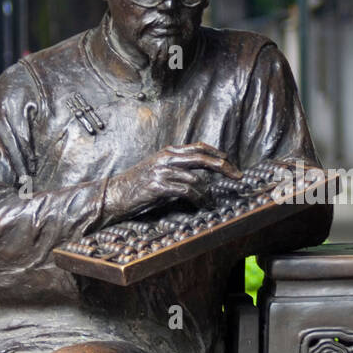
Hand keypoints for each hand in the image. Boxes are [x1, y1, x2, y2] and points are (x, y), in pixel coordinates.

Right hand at [105, 142, 240, 216]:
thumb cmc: (137, 186)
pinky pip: (185, 190)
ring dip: (208, 192)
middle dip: (223, 166)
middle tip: (238, 175)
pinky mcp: (158, 185)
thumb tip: (200, 176)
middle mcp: (166, 158)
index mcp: (168, 152)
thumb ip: (177, 169)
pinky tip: (202, 205)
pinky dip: (198, 198)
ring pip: (196, 178)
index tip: (229, 161)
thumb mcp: (158, 171)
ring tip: (213, 201)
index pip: (198, 147)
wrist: (114, 194)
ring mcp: (162, 171)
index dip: (216, 153)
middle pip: (202, 158)